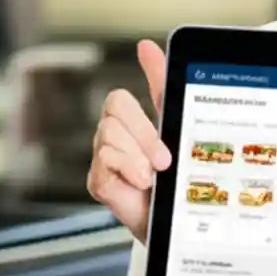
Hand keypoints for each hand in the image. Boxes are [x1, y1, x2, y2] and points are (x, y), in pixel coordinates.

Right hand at [87, 40, 172, 243]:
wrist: (176, 228)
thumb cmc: (176, 184)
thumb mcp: (177, 132)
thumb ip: (162, 89)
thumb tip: (148, 47)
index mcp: (135, 126)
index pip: (123, 97)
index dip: (142, 76)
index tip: (148, 50)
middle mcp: (116, 139)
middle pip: (115, 107)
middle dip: (142, 130)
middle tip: (164, 157)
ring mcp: (105, 159)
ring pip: (109, 132)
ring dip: (137, 154)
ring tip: (154, 174)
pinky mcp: (99, 182)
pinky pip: (106, 160)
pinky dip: (128, 168)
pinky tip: (141, 182)